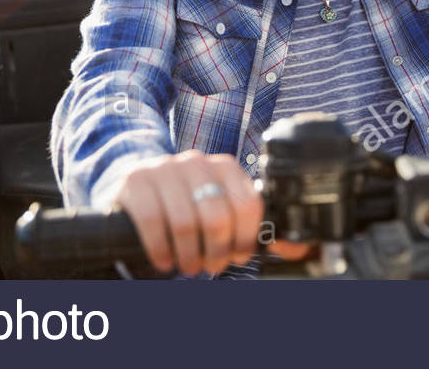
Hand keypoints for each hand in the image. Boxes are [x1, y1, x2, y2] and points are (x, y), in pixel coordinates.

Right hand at [111, 151, 264, 275]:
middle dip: (216, 252)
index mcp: (224, 167)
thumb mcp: (218, 207)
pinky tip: (165, 261)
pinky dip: (161, 250)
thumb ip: (250, 227)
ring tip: (188, 267)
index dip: (245, 238)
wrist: (137, 189)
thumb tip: (292, 249)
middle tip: (211, 267)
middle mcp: (196, 162)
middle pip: (217, 216)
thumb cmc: (185, 205)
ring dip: (189, 256)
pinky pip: (152, 221)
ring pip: (185, 222)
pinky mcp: (136, 180)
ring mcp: (164, 167)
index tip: (237, 257)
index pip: (248, 204)